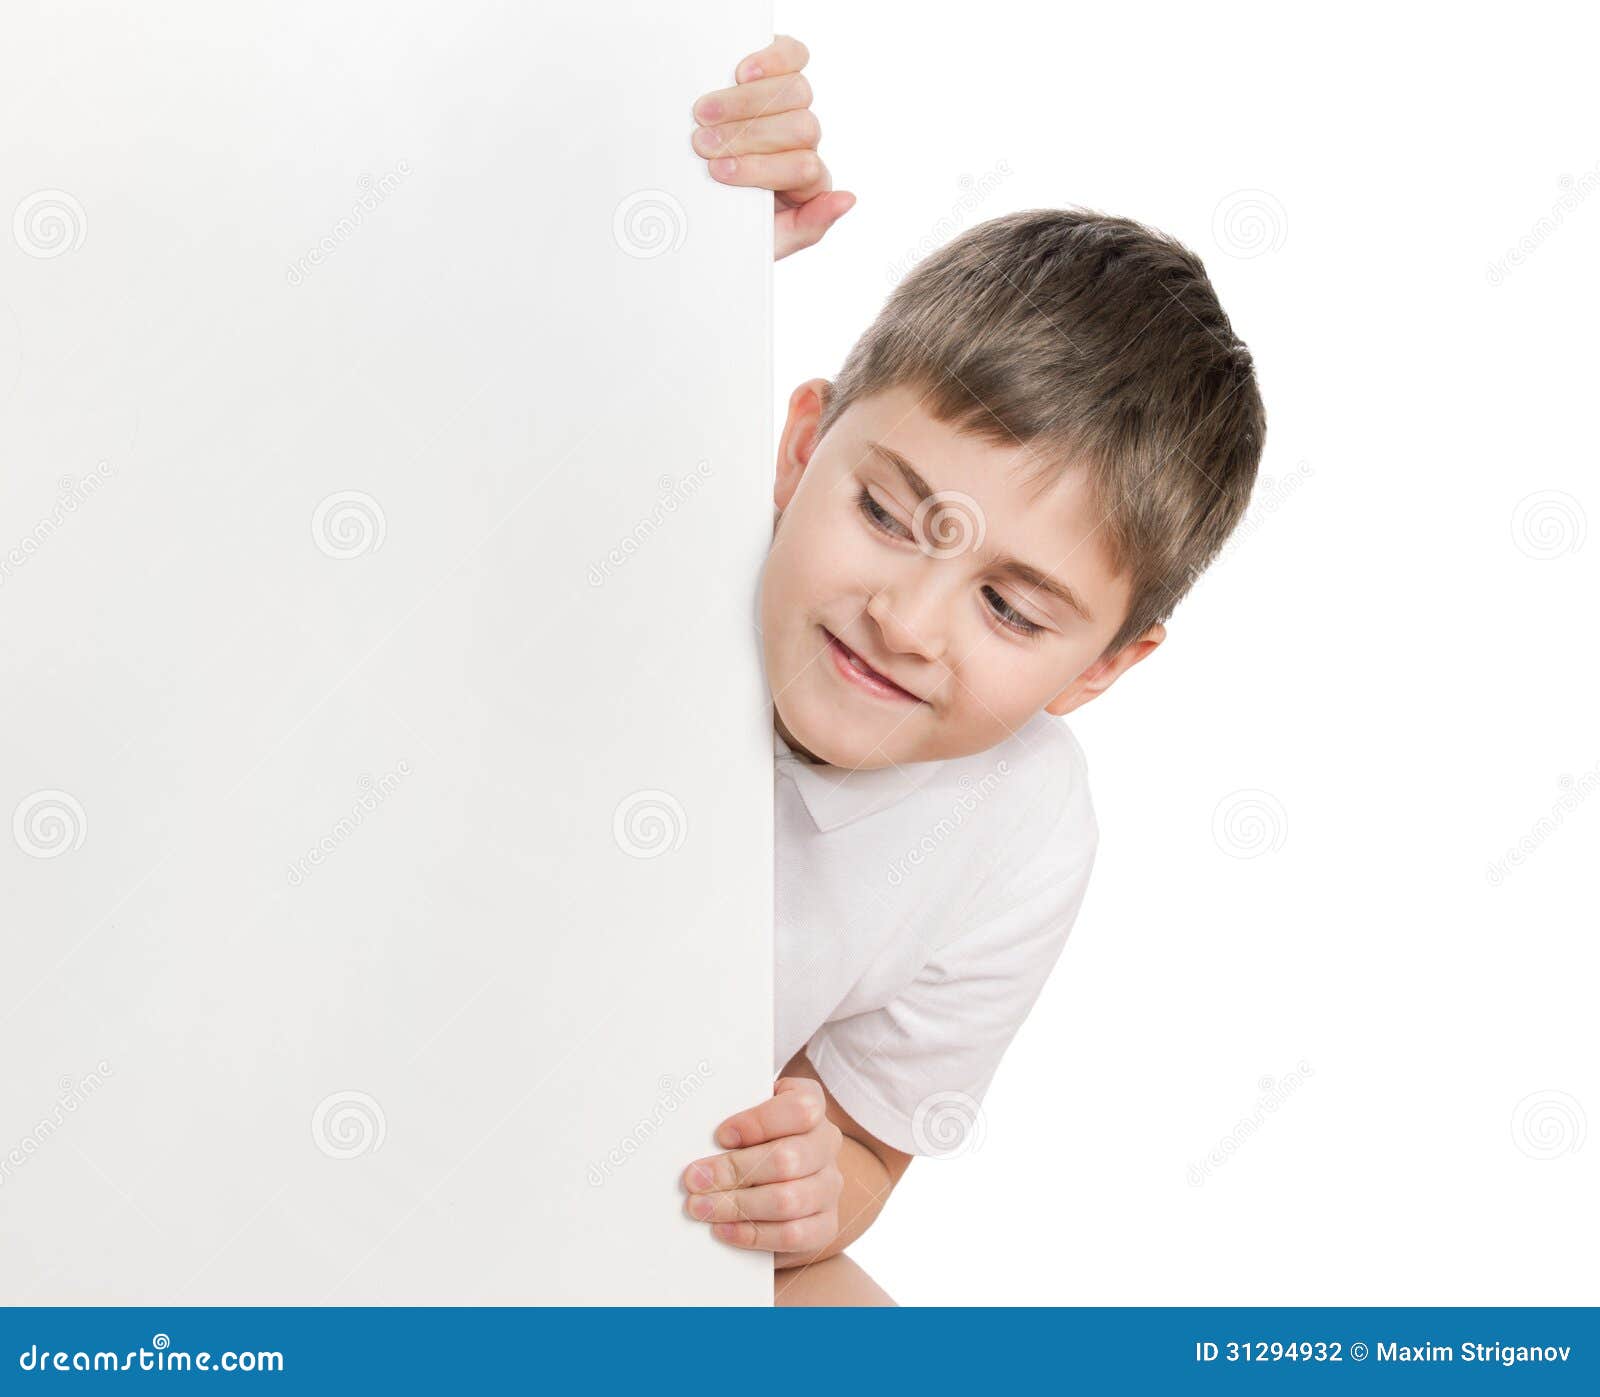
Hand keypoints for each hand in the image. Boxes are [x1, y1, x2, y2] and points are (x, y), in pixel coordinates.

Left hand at [681, 1075, 844, 1259]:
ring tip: (701, 1207)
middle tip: (695, 1179)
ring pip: (789, 1199)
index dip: (760, 1123)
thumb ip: (730, 1119)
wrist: (776, 1180)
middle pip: (788, 1159)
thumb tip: (695, 1135)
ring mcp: (829, 1186)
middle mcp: (826, 1143)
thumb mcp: (746, 1119)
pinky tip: (723, 1229)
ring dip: (737, 1206)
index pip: (800, 1109)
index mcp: (811, 1104)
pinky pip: (793, 1234)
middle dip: (734, 1171)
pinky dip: (753, 1234)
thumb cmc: (753, 1140)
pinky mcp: (825, 1225)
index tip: (721, 1136)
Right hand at [690, 35, 855, 259]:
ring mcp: (792, 104)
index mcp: (807, 180)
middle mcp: (804, 141)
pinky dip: (771, 58)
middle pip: (801, 127)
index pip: (805, 167)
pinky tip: (741, 71)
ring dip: (744, 103)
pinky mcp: (776, 71)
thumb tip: (847, 198)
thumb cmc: (734, 221)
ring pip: (795, 92)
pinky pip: (793, 55)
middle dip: (747, 136)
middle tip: (703, 144)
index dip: (761, 169)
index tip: (719, 173)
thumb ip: (809, 226)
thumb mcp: (769, 240)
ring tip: (704, 114)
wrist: (703, 204)